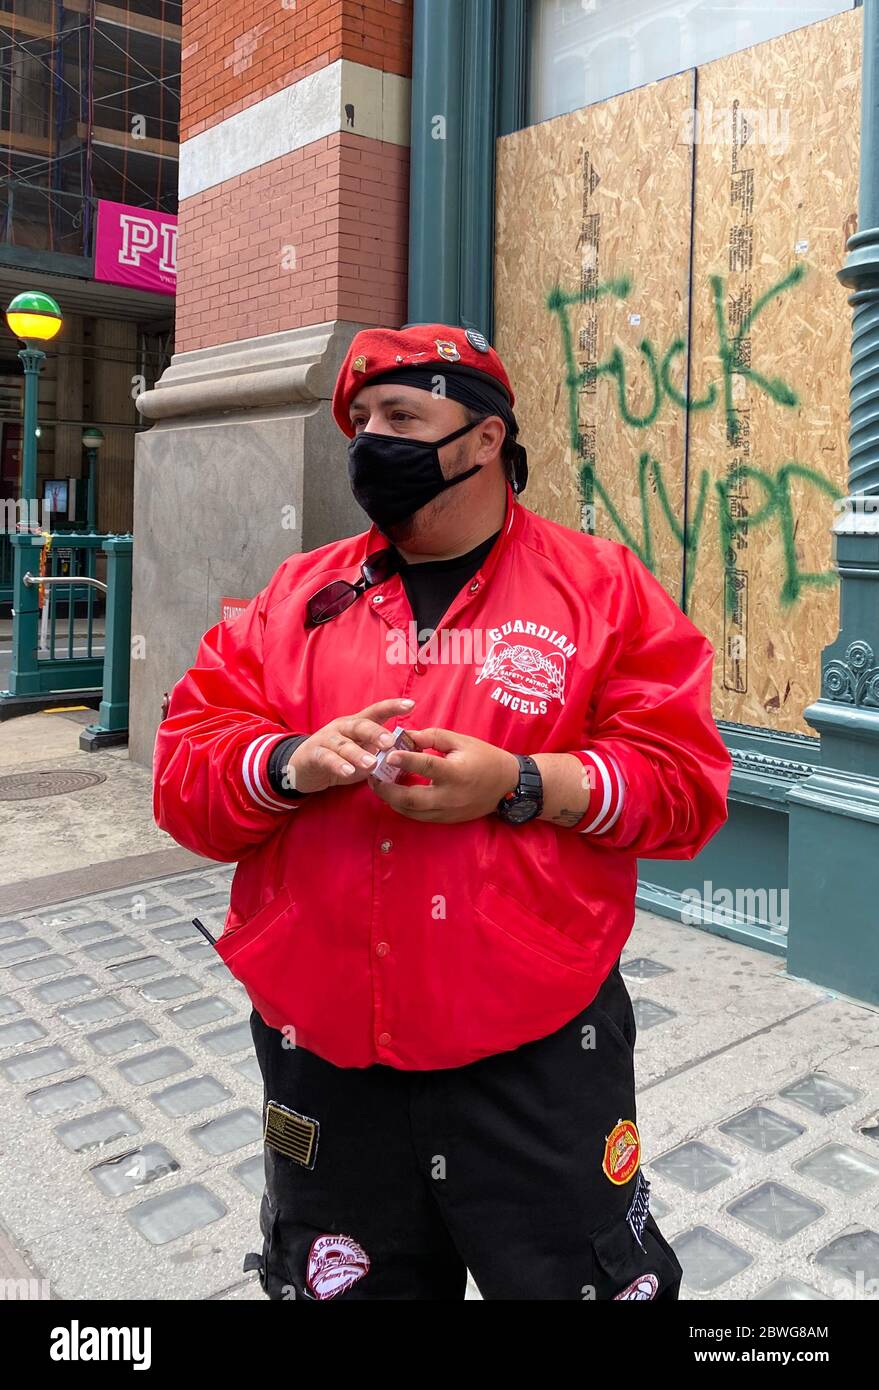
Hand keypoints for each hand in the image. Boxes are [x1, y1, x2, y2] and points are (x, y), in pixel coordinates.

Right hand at [285, 698, 415, 793]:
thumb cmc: (340, 759)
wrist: (303, 767)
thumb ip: (382, 752)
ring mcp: (327, 739)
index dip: (392, 707)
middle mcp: (342, 727)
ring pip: (344, 744)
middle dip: (376, 733)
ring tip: (372, 763)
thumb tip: (411, 753)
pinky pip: (327, 758)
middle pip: (360, 725)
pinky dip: (338, 765)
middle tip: (390, 742)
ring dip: (358, 754)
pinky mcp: (314, 754)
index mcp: (357, 724)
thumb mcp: (362, 753)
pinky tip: (348, 772)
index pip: (376, 711)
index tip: (410, 705)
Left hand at [367, 726, 519, 822]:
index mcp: (456, 772)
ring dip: (391, 800)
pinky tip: (395, 796)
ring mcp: (448, 811)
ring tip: (379, 785)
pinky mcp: (447, 820)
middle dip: (387, 790)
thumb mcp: (461, 741)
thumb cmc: (484, 757)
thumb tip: (407, 736)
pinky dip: (404, 807)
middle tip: (372, 776)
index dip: (407, 760)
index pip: (427, 766)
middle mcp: (450, 796)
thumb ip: (433, 737)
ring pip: (411, 812)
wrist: (508, 785)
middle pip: (411, 799)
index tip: (389, 755)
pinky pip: (419, 817)